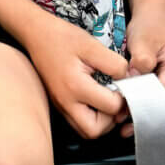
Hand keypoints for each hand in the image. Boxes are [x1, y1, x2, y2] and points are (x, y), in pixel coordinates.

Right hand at [19, 12, 128, 139]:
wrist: (35, 33)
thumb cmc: (61, 37)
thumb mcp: (92, 45)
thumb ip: (115, 64)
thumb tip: (129, 80)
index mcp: (75, 86)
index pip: (111, 106)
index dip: (123, 96)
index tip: (122, 83)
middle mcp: (65, 101)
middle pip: (94, 131)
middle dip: (111, 119)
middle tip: (114, 98)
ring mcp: (60, 105)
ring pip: (86, 131)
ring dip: (101, 121)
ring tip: (105, 99)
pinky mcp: (59, 104)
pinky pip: (78, 122)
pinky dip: (90, 117)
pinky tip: (94, 99)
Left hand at [121, 10, 164, 135]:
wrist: (151, 16)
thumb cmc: (151, 25)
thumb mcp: (143, 40)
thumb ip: (140, 60)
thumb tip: (133, 79)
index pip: (162, 94)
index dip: (143, 102)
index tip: (125, 108)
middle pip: (159, 103)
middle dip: (139, 112)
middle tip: (120, 122)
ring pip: (154, 103)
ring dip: (137, 111)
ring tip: (119, 123)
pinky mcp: (160, 83)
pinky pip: (149, 98)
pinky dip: (137, 103)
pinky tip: (123, 113)